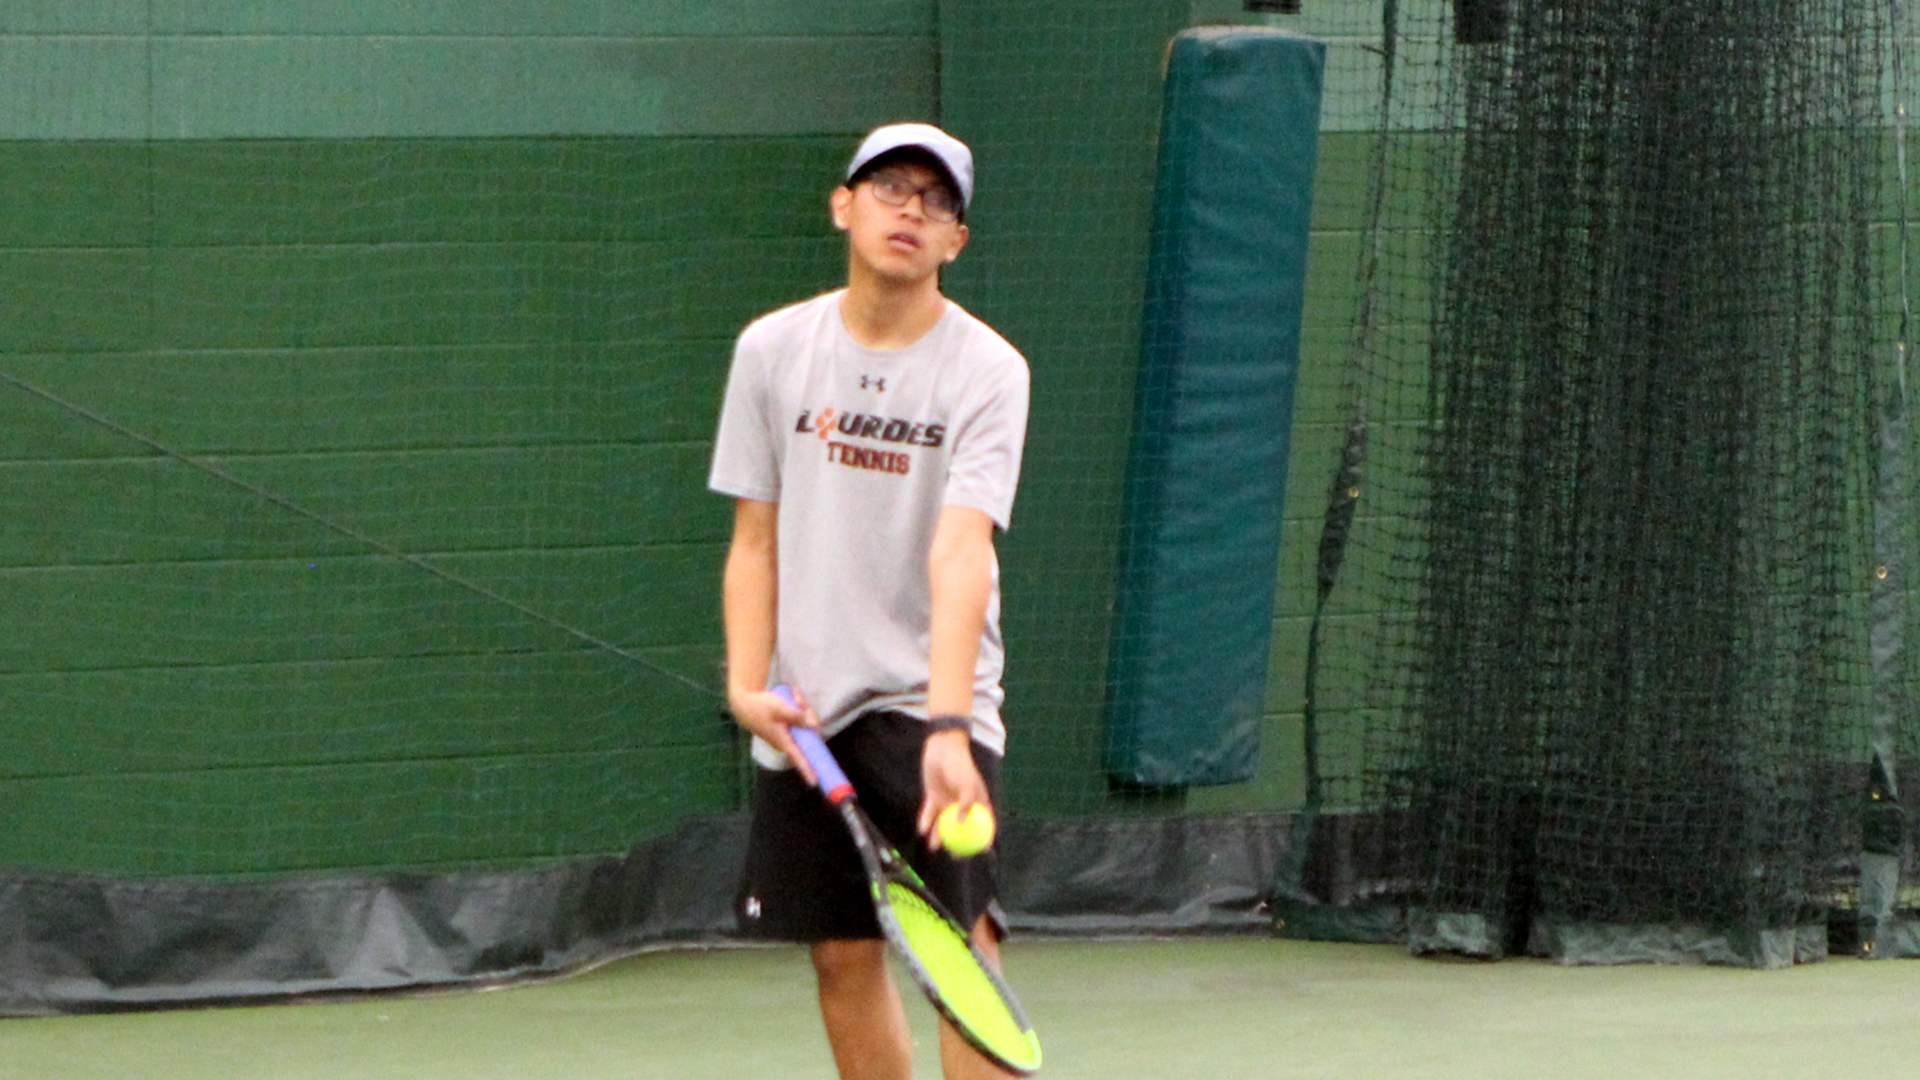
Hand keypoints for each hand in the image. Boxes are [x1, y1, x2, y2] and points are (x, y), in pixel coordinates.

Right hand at [729, 686, 819, 785]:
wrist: (744, 703)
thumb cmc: (761, 707)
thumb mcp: (779, 709)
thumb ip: (796, 716)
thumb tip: (813, 725)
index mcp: (783, 741)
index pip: (798, 758)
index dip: (807, 770)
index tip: (814, 782)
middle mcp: (786, 742)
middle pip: (809, 735)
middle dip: (808, 715)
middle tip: (799, 699)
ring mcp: (786, 736)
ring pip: (805, 726)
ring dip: (803, 709)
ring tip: (794, 695)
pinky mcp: (785, 730)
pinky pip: (799, 721)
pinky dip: (799, 709)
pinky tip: (793, 696)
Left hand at [917, 728, 989, 847]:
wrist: (942, 750)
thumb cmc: (959, 766)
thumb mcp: (967, 784)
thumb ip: (966, 803)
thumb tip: (962, 824)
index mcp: (976, 801)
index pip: (984, 822)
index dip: (985, 837)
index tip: (982, 851)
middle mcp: (962, 804)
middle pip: (962, 829)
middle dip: (958, 844)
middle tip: (954, 855)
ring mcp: (947, 801)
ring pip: (944, 823)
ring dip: (939, 836)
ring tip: (933, 847)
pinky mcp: (933, 797)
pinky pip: (929, 813)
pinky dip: (926, 821)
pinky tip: (922, 831)